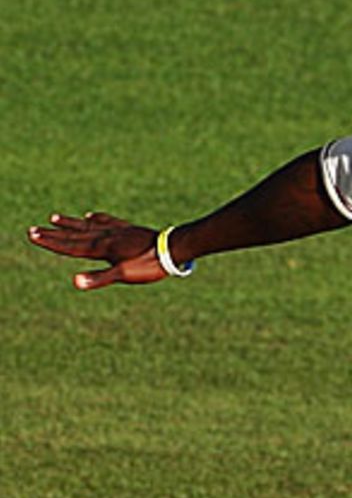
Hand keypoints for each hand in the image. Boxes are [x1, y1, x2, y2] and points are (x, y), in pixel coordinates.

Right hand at [27, 211, 167, 289]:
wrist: (172, 249)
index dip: (51, 242)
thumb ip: (99, 278)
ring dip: (69, 223)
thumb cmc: (148, 266)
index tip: (33, 235)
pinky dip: (94, 219)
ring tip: (54, 218)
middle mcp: (105, 236)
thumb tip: (75, 282)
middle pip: (74, 235)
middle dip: (53, 234)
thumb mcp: (123, 275)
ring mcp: (116, 230)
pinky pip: (105, 221)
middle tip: (33, 229)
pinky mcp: (127, 228)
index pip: (70, 246)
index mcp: (101, 248)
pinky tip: (89, 216)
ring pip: (86, 226)